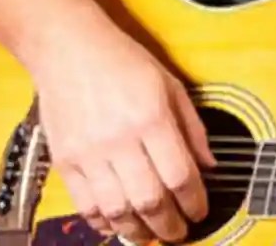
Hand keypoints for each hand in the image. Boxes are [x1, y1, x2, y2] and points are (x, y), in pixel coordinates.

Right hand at [28, 19, 216, 242]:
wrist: (68, 48)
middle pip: (150, 200)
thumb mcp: (171, 84)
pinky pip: (86, 205)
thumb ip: (192, 128)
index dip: (195, 202)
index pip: (180, 176)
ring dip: (138, 231)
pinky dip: (104, 221)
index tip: (200, 211)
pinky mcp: (65, 160)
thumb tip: (209, 166)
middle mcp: (120, 139)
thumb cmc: (122, 61)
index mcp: (152, 118)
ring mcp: (89, 152)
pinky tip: (118, 222)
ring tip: (150, 234)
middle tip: (179, 233)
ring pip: (118, 210)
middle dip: (170, 226)